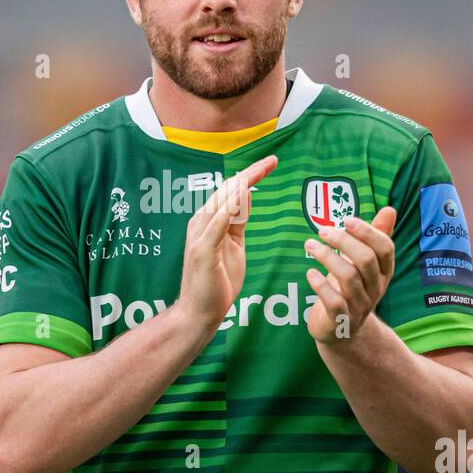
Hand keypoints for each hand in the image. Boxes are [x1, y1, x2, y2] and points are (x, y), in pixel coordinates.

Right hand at [175, 154, 277, 333]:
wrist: (200, 313)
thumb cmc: (216, 283)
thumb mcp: (233, 245)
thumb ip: (238, 222)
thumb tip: (246, 195)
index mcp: (209, 221)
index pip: (231, 191)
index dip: (251, 176)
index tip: (271, 163)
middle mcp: (201, 222)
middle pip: (228, 190)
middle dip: (251, 174)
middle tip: (273, 160)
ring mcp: (200, 235)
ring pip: (223, 201)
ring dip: (242, 183)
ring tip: (261, 169)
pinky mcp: (203, 248)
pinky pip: (218, 221)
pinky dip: (230, 205)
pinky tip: (243, 193)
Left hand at [304, 206, 396, 344]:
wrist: (342, 331)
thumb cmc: (351, 288)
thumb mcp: (364, 263)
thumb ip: (375, 237)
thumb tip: (390, 209)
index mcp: (383, 272)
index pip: (385, 248)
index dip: (367, 232)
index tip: (346, 219)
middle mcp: (375, 289)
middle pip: (365, 260)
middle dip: (343, 241)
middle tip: (322, 231)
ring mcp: (360, 306)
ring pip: (348, 277)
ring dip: (327, 257)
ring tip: (309, 245)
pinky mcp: (341, 320)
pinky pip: (335, 302)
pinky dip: (321, 286)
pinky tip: (310, 273)